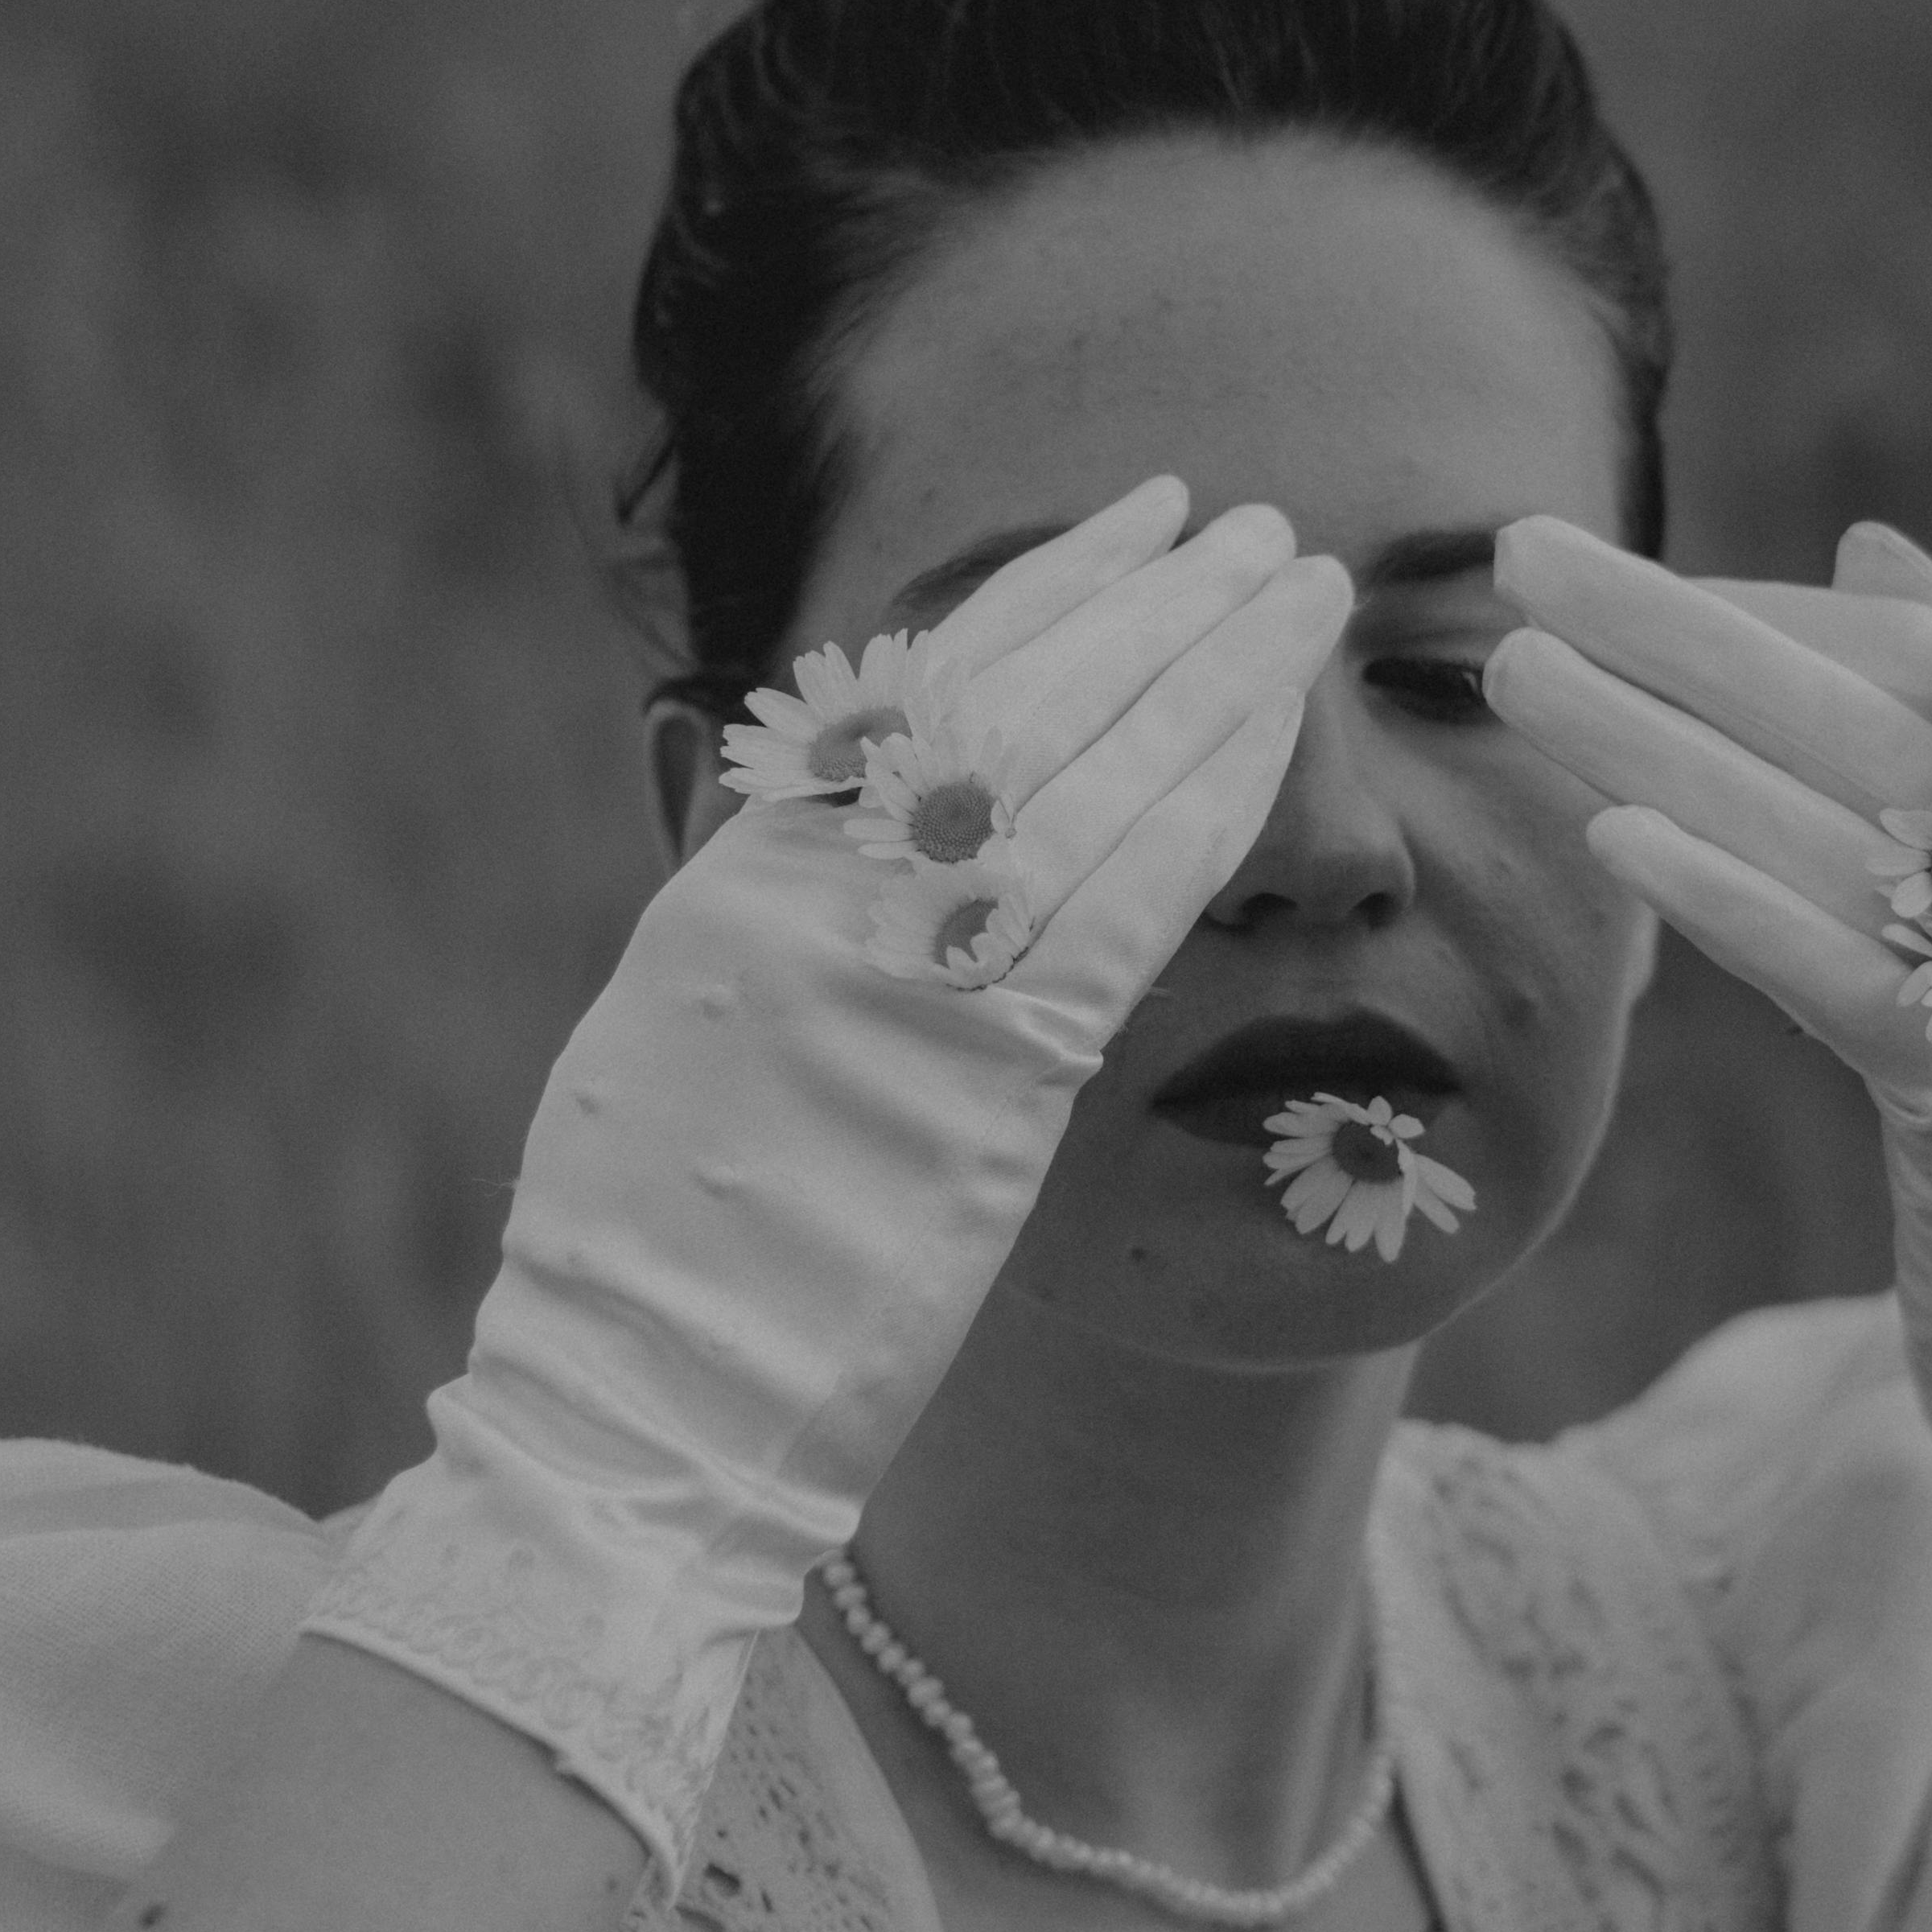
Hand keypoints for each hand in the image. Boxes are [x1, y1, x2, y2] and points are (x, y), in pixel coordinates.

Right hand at [307, 478, 1352, 1879]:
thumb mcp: (676, 1033)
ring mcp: (906, 976)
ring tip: (1298, 585)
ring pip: (1090, 770)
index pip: (918, 684)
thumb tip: (777, 787)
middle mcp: (823, 894)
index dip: (1041, 589)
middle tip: (1256, 526)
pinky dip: (1204, 803)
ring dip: (1208, 667)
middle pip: (1023, 697)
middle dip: (1152, 599)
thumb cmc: (648, 1256)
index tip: (1135, 526)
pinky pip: (1123, 907)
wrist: (633, 1405)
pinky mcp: (987, 1080)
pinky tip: (1274, 736)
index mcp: (744, 878)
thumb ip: (759, 902)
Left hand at [1483, 513, 1931, 1684]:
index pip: (1898, 648)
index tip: (1603, 575)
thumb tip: (1872, 538)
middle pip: (1844, 712)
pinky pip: (1828, 971)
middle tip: (1519, 554)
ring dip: (1651, 742)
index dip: (1747, 605)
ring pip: (1813, 828)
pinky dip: (1722, 898)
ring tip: (1512, 678)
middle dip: (1674, 628)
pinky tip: (1609, 836)